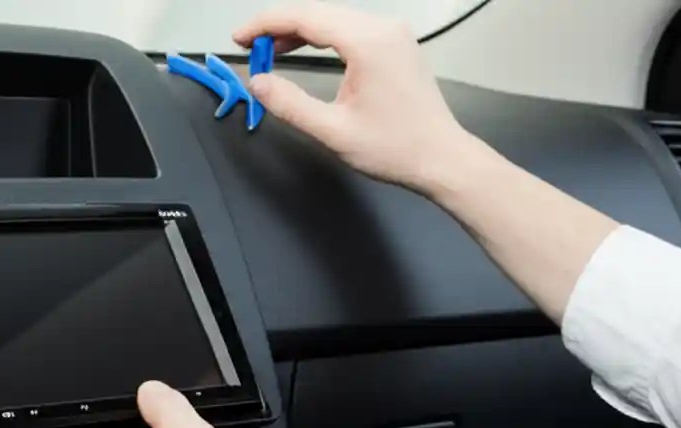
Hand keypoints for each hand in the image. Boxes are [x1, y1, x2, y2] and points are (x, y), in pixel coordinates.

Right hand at [234, 2, 482, 194]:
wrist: (442, 159)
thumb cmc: (396, 149)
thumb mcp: (333, 131)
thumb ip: (290, 104)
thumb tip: (257, 83)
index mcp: (369, 42)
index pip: (305, 17)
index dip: (265, 24)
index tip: (239, 38)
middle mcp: (383, 28)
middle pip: (318, 11)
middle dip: (278, 25)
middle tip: (247, 44)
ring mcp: (393, 33)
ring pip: (334, 17)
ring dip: (299, 30)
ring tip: (268, 49)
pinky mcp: (396, 44)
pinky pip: (350, 28)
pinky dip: (322, 35)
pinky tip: (302, 48)